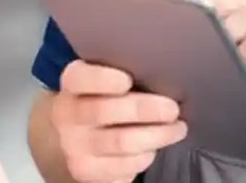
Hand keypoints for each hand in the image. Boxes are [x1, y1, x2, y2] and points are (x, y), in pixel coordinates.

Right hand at [49, 60, 188, 182]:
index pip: (80, 78)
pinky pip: (124, 166)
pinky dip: (145, 156)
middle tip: (172, 109)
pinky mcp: (86, 171)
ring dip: (156, 135)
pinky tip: (154, 147)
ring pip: (121, 142)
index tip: (127, 80)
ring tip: (177, 128)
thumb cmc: (98, 100)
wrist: (67, 138)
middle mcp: (67, 115)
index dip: (103, 79)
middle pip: (105, 111)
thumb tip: (162, 74)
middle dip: (145, 109)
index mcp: (71, 84)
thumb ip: (121, 73)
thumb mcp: (100, 81)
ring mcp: (74, 146)